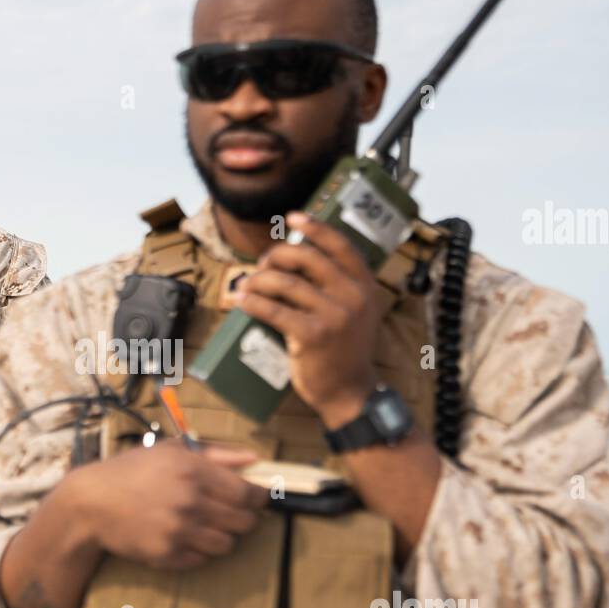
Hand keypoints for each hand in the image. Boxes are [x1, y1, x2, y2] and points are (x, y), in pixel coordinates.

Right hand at [65, 439, 266, 569]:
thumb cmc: (133, 471)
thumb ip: (217, 454)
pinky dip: (198, 551)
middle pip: (244, 523)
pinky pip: (201, 560)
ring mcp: (178, 531)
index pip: (248, 494)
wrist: (91, 502)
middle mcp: (190, 502)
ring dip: (222, 537)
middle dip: (242, 519)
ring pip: (227, 545)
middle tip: (229, 514)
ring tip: (204, 526)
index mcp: (194, 471)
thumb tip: (254, 458)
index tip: (256, 499)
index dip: (259, 499)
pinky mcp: (166, 555)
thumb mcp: (172, 451)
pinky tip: (183, 537)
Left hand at [236, 211, 380, 426]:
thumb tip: (297, 256)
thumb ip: (339, 285)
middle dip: (276, 256)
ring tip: (247, 285)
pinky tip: (243, 301)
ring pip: (285, 283)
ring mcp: (334, 316)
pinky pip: (274, 309)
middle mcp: (353, 296)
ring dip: (258, 280)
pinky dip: (253, 302)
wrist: (348, 391)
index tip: (293, 216)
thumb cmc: (344, 349)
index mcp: (365, 285)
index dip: (315, 227)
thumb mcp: (357, 312)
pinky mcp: (312, 335)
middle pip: (306, 257)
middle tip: (262, 265)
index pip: (340, 245)